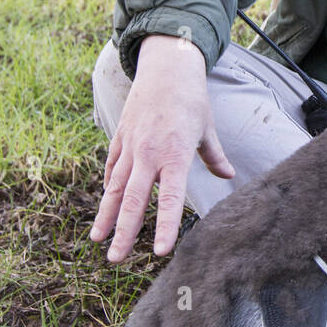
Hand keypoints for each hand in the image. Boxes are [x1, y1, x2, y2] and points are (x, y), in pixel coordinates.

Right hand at [90, 34, 235, 261]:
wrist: (166, 66)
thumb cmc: (191, 98)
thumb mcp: (207, 128)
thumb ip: (214, 156)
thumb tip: (228, 176)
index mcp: (174, 153)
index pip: (170, 198)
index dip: (166, 226)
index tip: (161, 251)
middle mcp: (149, 153)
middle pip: (134, 200)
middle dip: (124, 232)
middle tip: (115, 260)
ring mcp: (130, 146)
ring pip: (115, 188)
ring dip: (106, 215)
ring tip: (98, 240)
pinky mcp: (119, 138)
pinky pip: (112, 168)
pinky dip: (108, 188)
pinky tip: (106, 207)